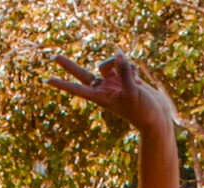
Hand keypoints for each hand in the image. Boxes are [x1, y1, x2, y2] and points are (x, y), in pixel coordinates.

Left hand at [46, 53, 173, 132]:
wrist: (156, 116)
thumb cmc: (142, 110)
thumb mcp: (133, 91)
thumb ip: (125, 73)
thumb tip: (119, 55)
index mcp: (100, 97)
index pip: (77, 88)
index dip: (63, 84)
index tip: (47, 81)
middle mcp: (103, 89)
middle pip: (82, 74)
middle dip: (69, 66)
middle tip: (53, 58)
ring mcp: (113, 83)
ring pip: (110, 63)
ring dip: (120, 63)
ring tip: (133, 77)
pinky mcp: (124, 79)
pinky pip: (125, 64)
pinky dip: (131, 67)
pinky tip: (138, 79)